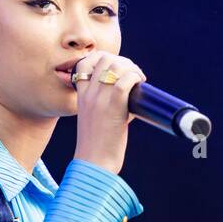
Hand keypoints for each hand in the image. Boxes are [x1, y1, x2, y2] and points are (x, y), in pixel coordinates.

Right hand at [71, 51, 146, 174]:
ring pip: (116, 66)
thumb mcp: (95, 120)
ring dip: (131, 68)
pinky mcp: (114, 105)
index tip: (116, 67)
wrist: (94, 163)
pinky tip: (140, 84)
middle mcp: (88, 94)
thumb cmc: (98, 146)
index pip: (85, 63)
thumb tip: (130, 97)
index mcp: (81, 96)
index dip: (102, 58)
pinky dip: (135, 77)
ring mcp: (100, 98)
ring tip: (139, 78)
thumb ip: (106, 105)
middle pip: (104, 59)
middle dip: (122, 61)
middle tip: (133, 73)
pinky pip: (126, 79)